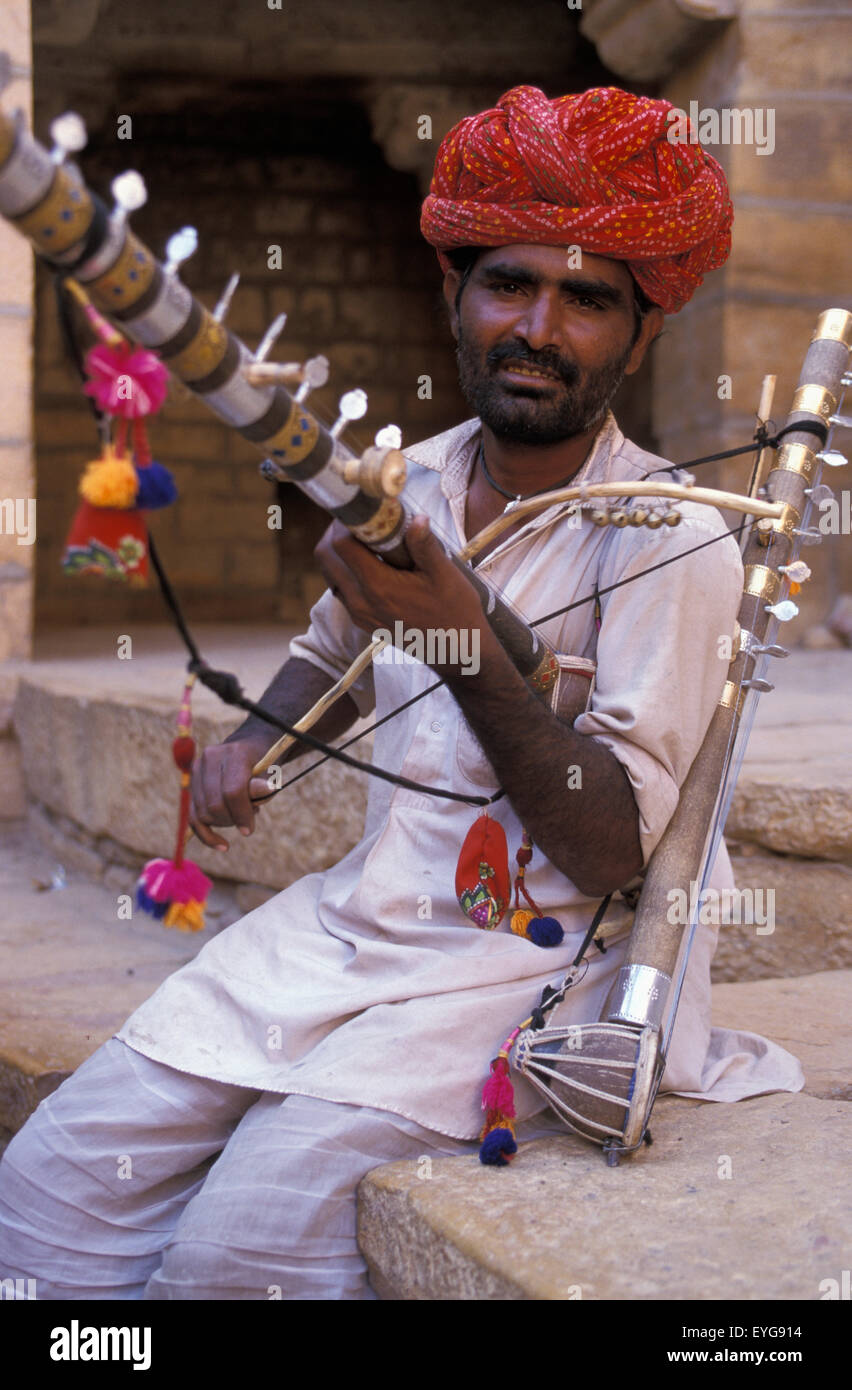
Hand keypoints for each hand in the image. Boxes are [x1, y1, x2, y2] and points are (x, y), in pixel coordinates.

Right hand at [190, 736, 272, 849]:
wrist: (249, 749)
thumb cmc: (264, 764)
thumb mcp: (270, 772)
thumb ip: (264, 785)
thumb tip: (267, 789)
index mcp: (233, 752)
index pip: (232, 791)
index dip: (241, 814)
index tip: (249, 830)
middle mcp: (210, 758)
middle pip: (214, 804)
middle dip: (232, 819)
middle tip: (249, 820)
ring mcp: (197, 771)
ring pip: (202, 812)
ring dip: (223, 823)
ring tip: (241, 814)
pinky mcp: (191, 785)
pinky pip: (193, 817)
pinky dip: (206, 835)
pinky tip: (224, 846)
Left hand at [314, 516, 484, 665]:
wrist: (456, 651)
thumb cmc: (454, 611)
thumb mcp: (444, 574)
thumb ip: (424, 545)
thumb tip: (416, 518)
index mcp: (378, 587)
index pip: (340, 544)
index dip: (346, 521)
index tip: (363, 510)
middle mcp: (360, 602)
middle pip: (325, 557)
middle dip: (336, 532)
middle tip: (361, 521)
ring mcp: (358, 614)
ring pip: (330, 573)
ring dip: (339, 552)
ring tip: (367, 541)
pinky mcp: (361, 620)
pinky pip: (340, 589)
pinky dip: (347, 570)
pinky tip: (372, 563)